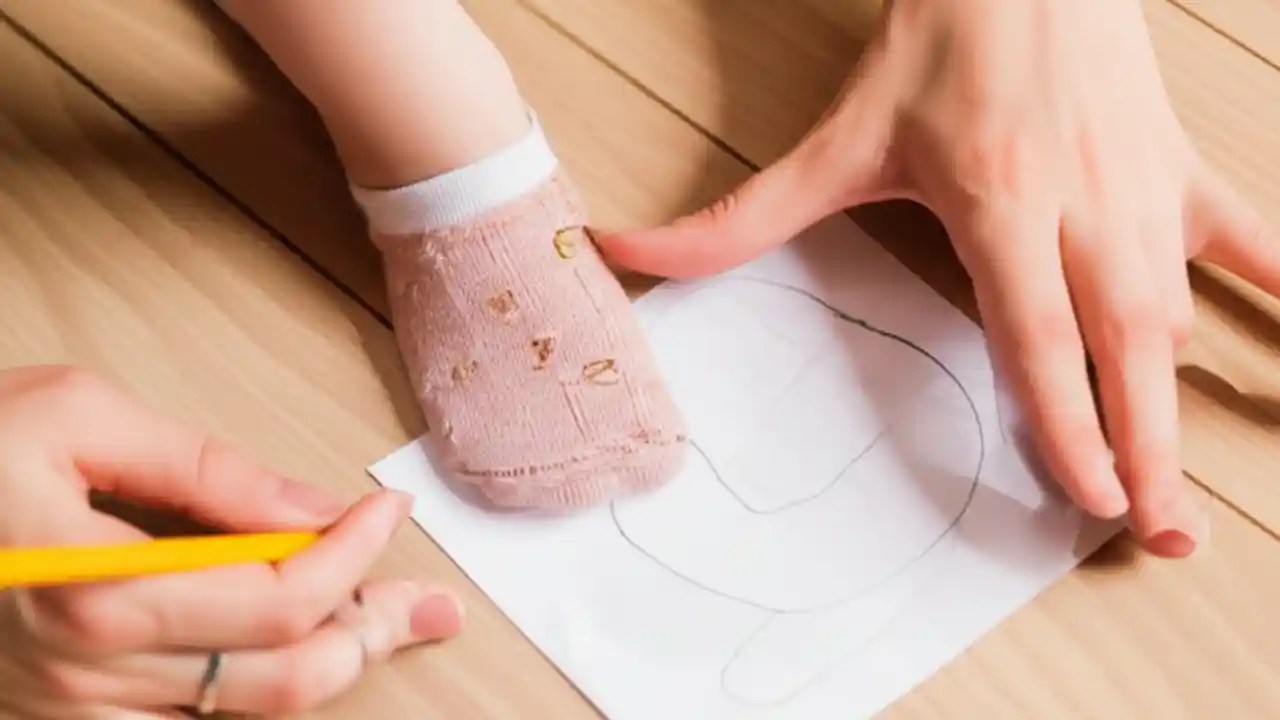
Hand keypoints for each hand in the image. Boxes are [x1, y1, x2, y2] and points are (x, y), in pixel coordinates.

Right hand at [0, 366, 462, 717]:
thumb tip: (310, 506)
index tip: (388, 513)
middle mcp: (87, 674)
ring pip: (246, 712)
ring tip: (390, 627)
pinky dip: (257, 691)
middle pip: (283, 677)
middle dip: (370, 633)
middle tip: (432, 609)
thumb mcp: (74, 416)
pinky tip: (301, 660)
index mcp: (95, 592)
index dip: (355, 557)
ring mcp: (71, 711)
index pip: (282, 596)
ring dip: (330, 667)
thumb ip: (204, 470)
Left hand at [598, 0, 1274, 557]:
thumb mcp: (836, 140)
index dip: (1068, 420)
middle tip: (1157, 534)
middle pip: (1122, 347)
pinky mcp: (1176, 167)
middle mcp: (1083, 205)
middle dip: (1142, 448)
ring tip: (1187, 492)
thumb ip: (735, 221)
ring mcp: (1141, 189)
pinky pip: (1247, 234)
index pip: (1038, 334)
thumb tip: (626, 253)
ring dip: (1184, 403)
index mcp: (1000, 202)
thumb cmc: (939, 42)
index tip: (1090, 496)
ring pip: (1175, 311)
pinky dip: (1276, 285)